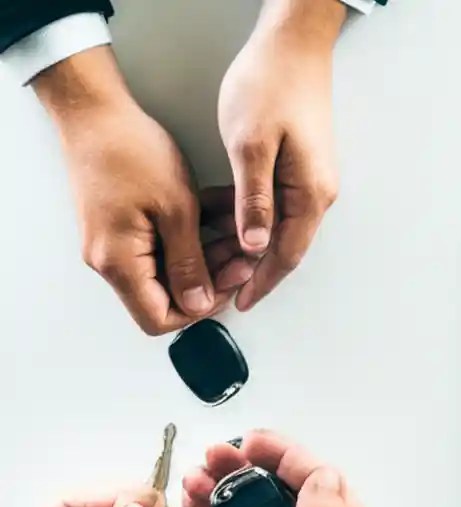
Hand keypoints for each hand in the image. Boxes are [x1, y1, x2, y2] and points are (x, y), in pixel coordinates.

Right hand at [33, 47, 238, 334]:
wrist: (95, 113)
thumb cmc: (132, 152)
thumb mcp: (176, 209)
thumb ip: (189, 263)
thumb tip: (199, 303)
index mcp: (118, 263)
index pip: (159, 318)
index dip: (201, 308)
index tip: (232, 280)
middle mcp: (111, 261)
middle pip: (167, 295)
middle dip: (212, 277)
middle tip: (245, 253)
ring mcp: (116, 244)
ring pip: (171, 268)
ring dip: (208, 253)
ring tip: (239, 231)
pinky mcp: (123, 227)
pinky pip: (163, 244)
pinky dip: (193, 235)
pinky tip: (221, 215)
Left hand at [218, 0, 346, 310]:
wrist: (294, 46)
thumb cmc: (272, 86)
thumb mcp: (251, 144)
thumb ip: (253, 199)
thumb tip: (256, 245)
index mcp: (311, 193)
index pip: (286, 254)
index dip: (262, 282)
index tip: (239, 303)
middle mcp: (319, 192)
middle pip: (286, 246)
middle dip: (253, 270)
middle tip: (218, 285)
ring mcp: (313, 180)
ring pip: (281, 228)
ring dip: (251, 246)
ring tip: (216, 258)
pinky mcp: (302, 167)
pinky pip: (279, 207)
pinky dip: (253, 221)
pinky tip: (229, 221)